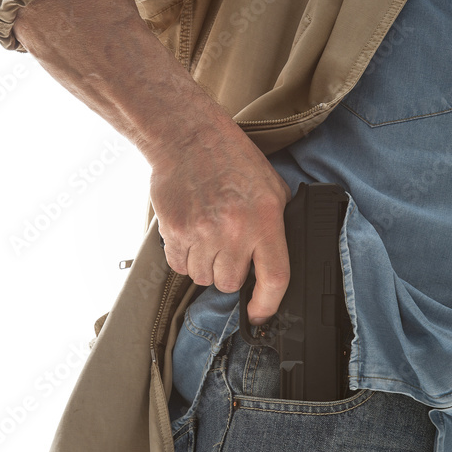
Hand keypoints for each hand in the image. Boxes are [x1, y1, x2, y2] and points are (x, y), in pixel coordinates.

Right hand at [150, 119, 290, 323]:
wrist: (188, 137)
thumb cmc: (233, 159)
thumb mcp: (272, 188)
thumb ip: (276, 225)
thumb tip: (273, 262)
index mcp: (265, 220)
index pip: (274, 279)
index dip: (268, 306)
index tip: (259, 314)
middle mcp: (234, 230)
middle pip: (229, 284)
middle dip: (229, 274)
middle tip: (227, 250)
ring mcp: (201, 232)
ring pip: (202, 279)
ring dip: (205, 266)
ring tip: (207, 237)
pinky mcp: (175, 231)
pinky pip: (179, 266)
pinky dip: (184, 258)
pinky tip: (190, 234)